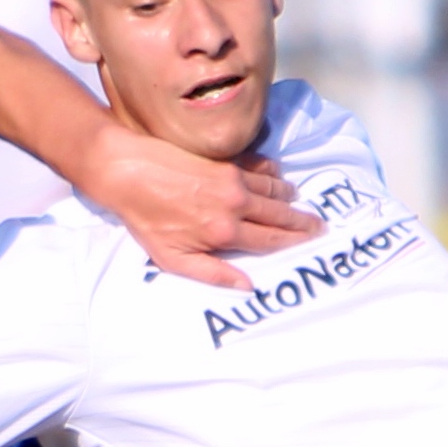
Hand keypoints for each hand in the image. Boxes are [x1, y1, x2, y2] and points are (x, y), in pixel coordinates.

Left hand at [82, 126, 314, 291]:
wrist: (127, 171)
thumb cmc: (146, 218)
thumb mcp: (173, 258)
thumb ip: (212, 274)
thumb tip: (247, 286)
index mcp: (225, 232)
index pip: (271, 240)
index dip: (294, 242)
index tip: (312, 242)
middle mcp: (236, 204)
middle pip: (280, 216)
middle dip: (302, 222)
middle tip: (320, 226)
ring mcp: (233, 179)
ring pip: (274, 190)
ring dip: (290, 199)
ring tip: (300, 204)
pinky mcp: (225, 160)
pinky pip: (260, 169)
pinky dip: (273, 175)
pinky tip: (278, 177)